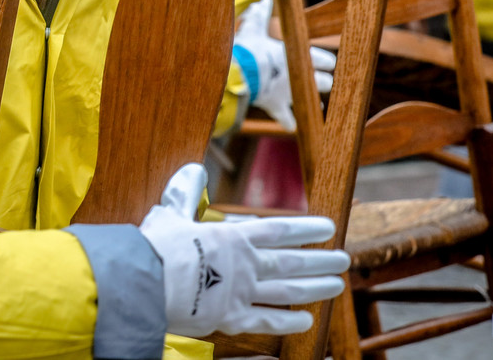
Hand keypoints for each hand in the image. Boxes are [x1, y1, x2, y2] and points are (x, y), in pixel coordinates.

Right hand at [139, 163, 348, 336]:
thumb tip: (192, 169)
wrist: (149, 283)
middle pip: (292, 261)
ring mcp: (242, 293)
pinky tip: (306, 322)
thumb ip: (185, 193)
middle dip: (321, 260)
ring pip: (288, 291)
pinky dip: (289, 323)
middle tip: (343, 259)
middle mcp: (245, 264)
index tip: (328, 227)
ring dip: (315, 288)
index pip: (278, 230)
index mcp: (232, 237)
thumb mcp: (170, 212)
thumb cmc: (158, 247)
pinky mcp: (232, 319)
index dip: (306, 228)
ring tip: (337, 286)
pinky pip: (267, 322)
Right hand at [233, 0, 335, 132]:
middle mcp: (301, 77)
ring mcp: (290, 94)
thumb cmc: (249, 48)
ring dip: (314, 102)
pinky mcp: (276, 106)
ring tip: (318, 105)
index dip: (326, 61)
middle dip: (324, 82)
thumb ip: (260, 14)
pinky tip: (292, 127)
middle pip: (325, 83)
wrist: (240, 74)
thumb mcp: (254, 28)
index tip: (328, 63)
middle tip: (324, 82)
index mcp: (301, 57)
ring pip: (312, 101)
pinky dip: (288, 122)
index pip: (326, 60)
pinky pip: (286, 119)